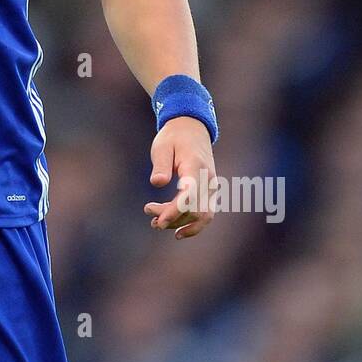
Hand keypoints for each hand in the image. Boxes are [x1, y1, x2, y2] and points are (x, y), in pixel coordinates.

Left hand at [144, 116, 216, 239]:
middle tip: (150, 215)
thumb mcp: (162, 146)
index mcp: (196, 167)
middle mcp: (208, 179)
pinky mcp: (209, 191)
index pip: (189, 196)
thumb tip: (157, 183)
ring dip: (181, 224)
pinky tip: (178, 232)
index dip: (174, 211)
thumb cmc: (173, 138)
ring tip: (156, 224)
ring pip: (202, 215)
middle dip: (172, 218)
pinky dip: (193, 225)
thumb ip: (161, 165)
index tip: (158, 220)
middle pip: (195, 209)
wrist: (191, 129)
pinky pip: (206, 213)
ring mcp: (211, 186)